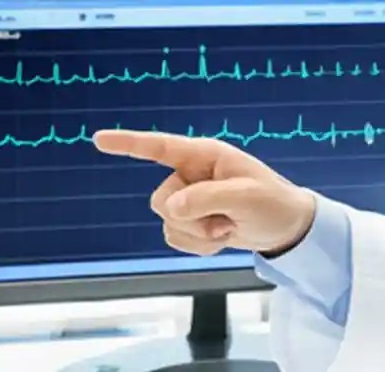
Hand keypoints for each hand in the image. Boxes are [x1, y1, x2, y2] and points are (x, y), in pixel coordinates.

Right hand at [93, 130, 315, 256]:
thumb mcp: (245, 197)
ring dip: (198, 234)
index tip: (98, 139)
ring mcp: (191, 199)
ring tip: (228, 226)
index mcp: (206, 156)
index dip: (128, 143)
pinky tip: (223, 238)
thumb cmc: (272, 202)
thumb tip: (169, 208)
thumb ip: (206, 198)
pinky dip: (199, 246)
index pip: (160, 147)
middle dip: (191, 218)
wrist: (286, 229)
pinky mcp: (193, 221)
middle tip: (226, 219)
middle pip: (161, 200)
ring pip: (167, 222)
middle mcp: (193, 174)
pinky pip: (175, 238)